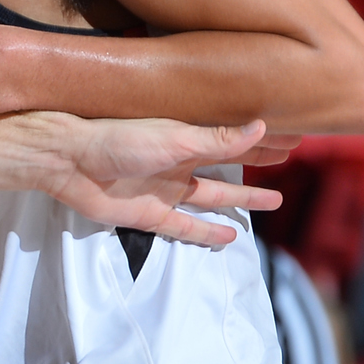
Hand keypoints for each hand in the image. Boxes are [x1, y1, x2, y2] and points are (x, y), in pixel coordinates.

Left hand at [30, 114, 282, 246]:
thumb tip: (263, 126)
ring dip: (240, 199)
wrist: (70, 162)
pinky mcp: (148, 215)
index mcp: (185, 139)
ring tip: (272, 201)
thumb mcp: (175, 139)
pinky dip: (207, 233)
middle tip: (286, 164)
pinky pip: (184, 227)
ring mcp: (164, 190)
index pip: (232, 139)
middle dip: (255, 165)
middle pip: (226, 167)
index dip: (261, 140)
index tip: (292, 140)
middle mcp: (178, 163)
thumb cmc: (120, 139)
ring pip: (211, 197)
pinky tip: (230, 236)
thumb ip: (217, 140)